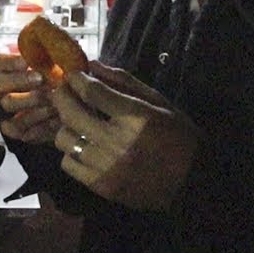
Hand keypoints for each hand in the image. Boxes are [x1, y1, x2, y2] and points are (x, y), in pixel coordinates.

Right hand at [0, 54, 59, 143]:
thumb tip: (60, 39)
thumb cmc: (53, 80)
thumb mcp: (51, 63)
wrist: (56, 111)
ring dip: (31, 100)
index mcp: (2, 70)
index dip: (11, 62)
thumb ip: (50, 53)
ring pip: (7, 105)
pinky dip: (38, 122)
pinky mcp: (11, 129)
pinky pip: (18, 127)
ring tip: (53, 98)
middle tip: (41, 79)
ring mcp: (2, 110)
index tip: (27, 62)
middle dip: (20, 80)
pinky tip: (55, 116)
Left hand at [50, 60, 199, 211]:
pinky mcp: (101, 186)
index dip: (77, 78)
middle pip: (70, 112)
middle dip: (62, 95)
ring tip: (77, 121)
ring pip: (64, 139)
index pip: (91, 91)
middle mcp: (116, 141)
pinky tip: (83, 145)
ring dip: (66, 125)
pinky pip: (68, 164)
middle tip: (64, 90)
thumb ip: (124, 82)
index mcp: (135, 117)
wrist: (191, 182)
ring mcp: (106, 166)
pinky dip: (71, 152)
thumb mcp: (158, 102)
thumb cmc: (178, 136)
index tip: (74, 74)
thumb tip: (92, 65)